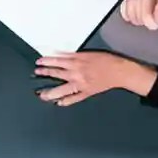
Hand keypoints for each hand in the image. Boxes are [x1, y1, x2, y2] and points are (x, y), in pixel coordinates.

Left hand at [34, 51, 156, 106]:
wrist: (120, 71)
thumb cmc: (106, 61)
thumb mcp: (88, 54)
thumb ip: (73, 56)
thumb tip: (60, 56)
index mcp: (77, 62)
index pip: (57, 61)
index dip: (47, 61)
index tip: (39, 62)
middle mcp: (77, 73)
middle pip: (57, 74)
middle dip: (45, 73)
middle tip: (36, 73)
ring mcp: (81, 84)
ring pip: (62, 89)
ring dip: (51, 92)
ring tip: (42, 94)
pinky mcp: (86, 92)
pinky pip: (74, 98)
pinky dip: (66, 101)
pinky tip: (59, 103)